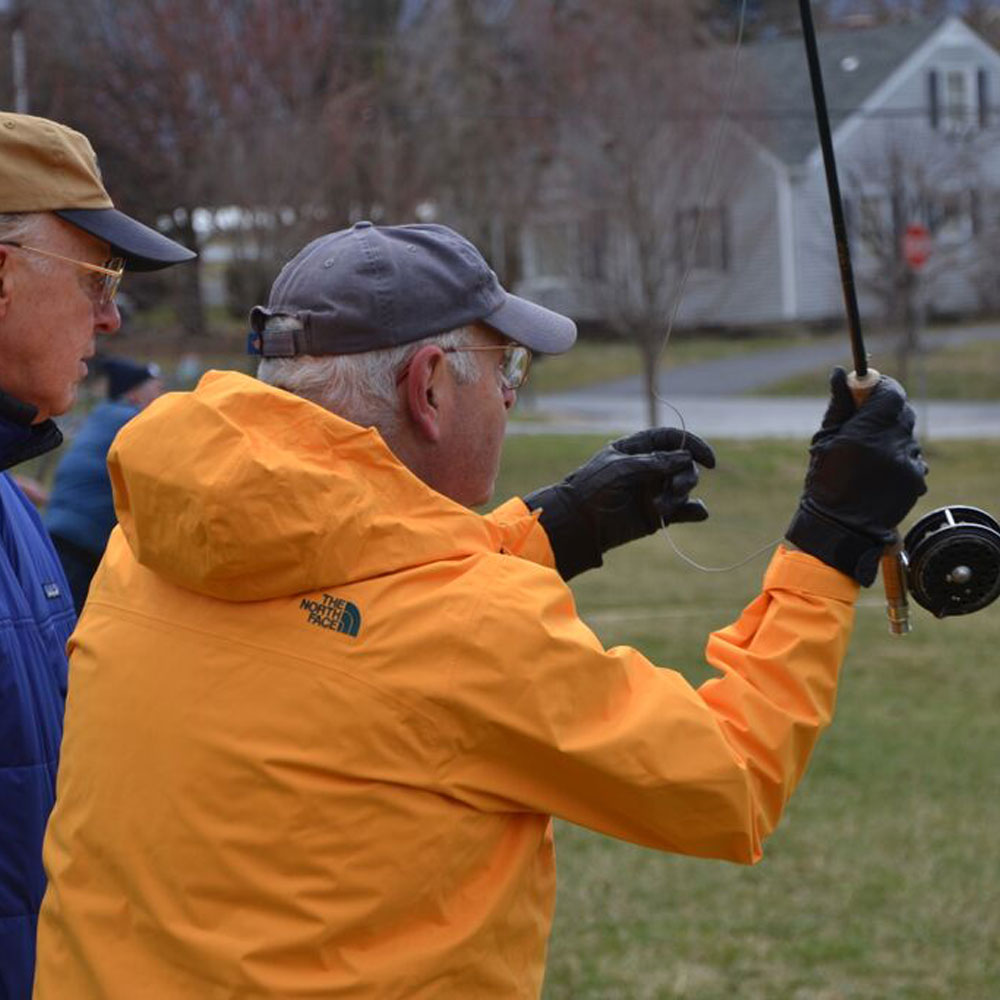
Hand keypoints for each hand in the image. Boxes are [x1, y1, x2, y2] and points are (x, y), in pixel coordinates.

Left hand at [524, 427, 715, 580]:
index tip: (709, 460)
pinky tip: (698, 512)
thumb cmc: (594, 488)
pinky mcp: (659, 514)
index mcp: (639, 448)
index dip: (693, 445)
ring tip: (660, 508)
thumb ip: (655, 462)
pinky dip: (695, 511)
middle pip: (684, 464)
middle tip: (674, 490)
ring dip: (680, 496)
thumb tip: (686, 457)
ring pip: (685, 487)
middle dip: (685, 477)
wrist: (579, 522)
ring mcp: (655, 490)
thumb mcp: (622, 469)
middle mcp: (651, 467)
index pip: (673, 439)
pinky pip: (687, 510)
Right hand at [786, 367, 927, 584]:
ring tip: (869, 454)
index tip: (868, 389)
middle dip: (885, 409)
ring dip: (892, 435)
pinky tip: (880, 470)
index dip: (880, 386)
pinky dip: (899, 457)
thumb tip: (839, 374)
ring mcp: (907, 464)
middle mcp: (891, 446)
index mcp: (865, 434)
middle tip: (866, 419)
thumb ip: (838, 405)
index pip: (889, 393)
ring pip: (906, 434)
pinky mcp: (916, 479)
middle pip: (902, 410)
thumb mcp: (824, 442)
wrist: (839, 529)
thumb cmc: (824, 485)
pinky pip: (912, 456)